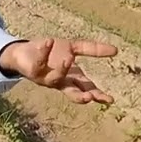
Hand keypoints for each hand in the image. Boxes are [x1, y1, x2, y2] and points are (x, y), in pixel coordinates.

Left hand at [0, 38, 115, 103]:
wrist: (24, 51)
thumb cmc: (50, 53)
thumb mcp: (73, 48)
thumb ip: (93, 49)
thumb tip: (116, 51)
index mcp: (71, 78)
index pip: (87, 89)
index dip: (98, 95)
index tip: (110, 100)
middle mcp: (59, 81)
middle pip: (72, 93)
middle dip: (81, 96)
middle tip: (89, 97)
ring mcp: (45, 77)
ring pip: (55, 79)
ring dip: (62, 69)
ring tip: (69, 58)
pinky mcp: (32, 70)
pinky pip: (39, 62)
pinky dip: (44, 52)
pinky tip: (49, 41)